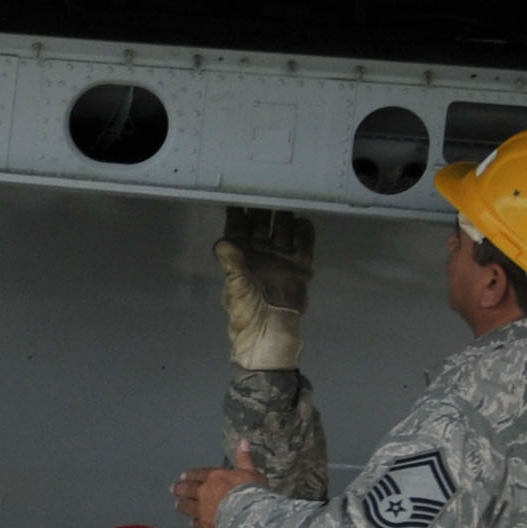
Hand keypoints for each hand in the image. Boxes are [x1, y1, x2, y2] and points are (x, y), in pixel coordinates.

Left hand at [172, 441, 262, 527]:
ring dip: (182, 505)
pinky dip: (194, 523)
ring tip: (177, 505)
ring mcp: (204, 510)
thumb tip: (243, 441)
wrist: (248, 517)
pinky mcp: (206, 526)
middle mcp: (205, 493)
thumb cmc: (251, 492)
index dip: (191, 475)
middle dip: (180, 489)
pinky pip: (197, 524)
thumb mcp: (251, 472)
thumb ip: (244, 458)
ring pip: (188, 507)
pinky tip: (192, 523)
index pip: (199, 474)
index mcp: (215, 478)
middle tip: (173, 489)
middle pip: (188, 490)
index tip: (183, 476)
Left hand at [214, 208, 312, 369]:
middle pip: (262, 224)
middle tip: (265, 189)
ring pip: (283, 229)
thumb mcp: (236, 288)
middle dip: (263, 209)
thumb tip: (222, 241)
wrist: (272, 337)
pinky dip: (303, 231)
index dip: (238, 213)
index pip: (238, 229)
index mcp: (240, 258)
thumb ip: (231, 263)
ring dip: (283, 216)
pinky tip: (301, 220)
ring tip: (285, 200)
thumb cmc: (247, 314)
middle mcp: (260, 254)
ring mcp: (281, 259)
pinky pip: (304, 243)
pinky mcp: (300, 266)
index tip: (239, 195)